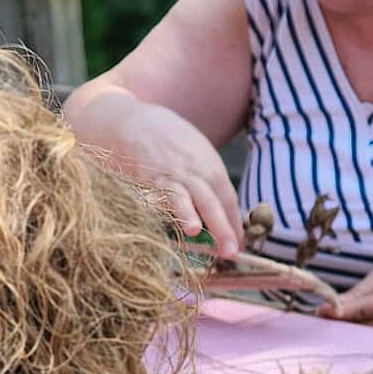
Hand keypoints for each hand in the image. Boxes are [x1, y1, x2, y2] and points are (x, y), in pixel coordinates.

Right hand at [113, 99, 243, 257]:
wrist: (133, 121)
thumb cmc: (170, 145)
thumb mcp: (198, 156)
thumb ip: (211, 184)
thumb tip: (227, 219)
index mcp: (209, 166)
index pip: (227, 198)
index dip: (233, 224)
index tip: (239, 246)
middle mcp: (191, 170)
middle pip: (210, 199)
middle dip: (221, 226)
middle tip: (230, 251)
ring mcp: (166, 173)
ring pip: (180, 194)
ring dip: (186, 212)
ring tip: (193, 229)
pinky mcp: (142, 176)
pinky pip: (149, 192)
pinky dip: (153, 203)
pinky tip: (156, 214)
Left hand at [323, 258, 372, 334]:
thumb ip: (360, 292)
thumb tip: (332, 307)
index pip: (363, 311)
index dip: (340, 314)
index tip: (320, 313)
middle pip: (365, 330)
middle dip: (343, 326)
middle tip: (324, 319)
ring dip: (354, 333)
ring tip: (337, 325)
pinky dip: (369, 337)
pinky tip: (357, 331)